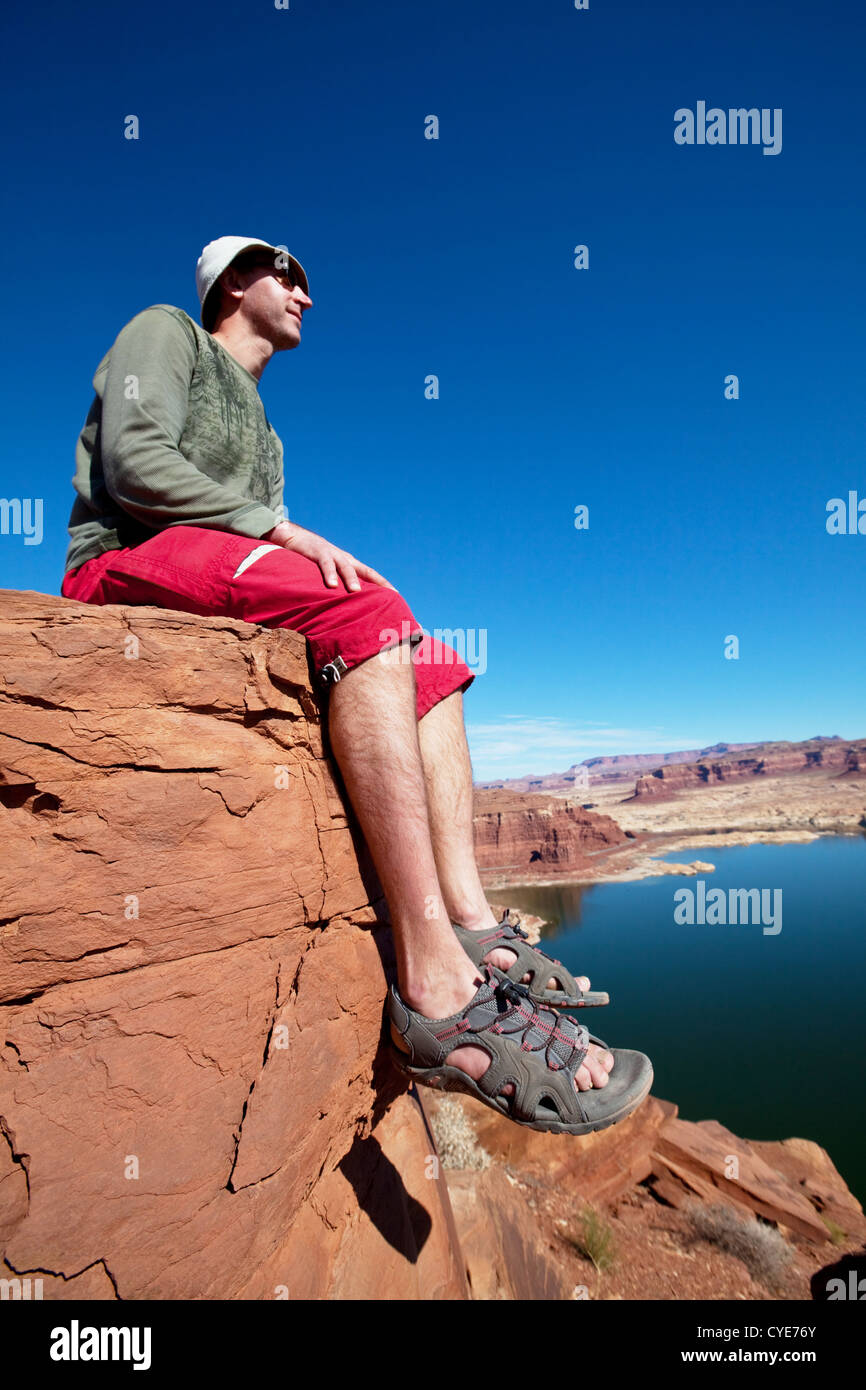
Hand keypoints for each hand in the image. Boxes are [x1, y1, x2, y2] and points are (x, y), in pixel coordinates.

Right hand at [264, 521, 393, 590]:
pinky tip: (331, 585)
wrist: (292, 535)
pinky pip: (325, 564)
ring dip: (351, 579)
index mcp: (348, 563)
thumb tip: (341, 606)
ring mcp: (332, 554)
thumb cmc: (309, 558)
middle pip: (365, 571)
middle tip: (387, 597)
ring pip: (346, 567)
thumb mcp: (325, 572)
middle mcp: (344, 558)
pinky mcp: (317, 552)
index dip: (384, 585)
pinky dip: (328, 574)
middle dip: (377, 583)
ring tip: (356, 592)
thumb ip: (334, 586)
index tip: (397, 597)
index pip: (370, 575)